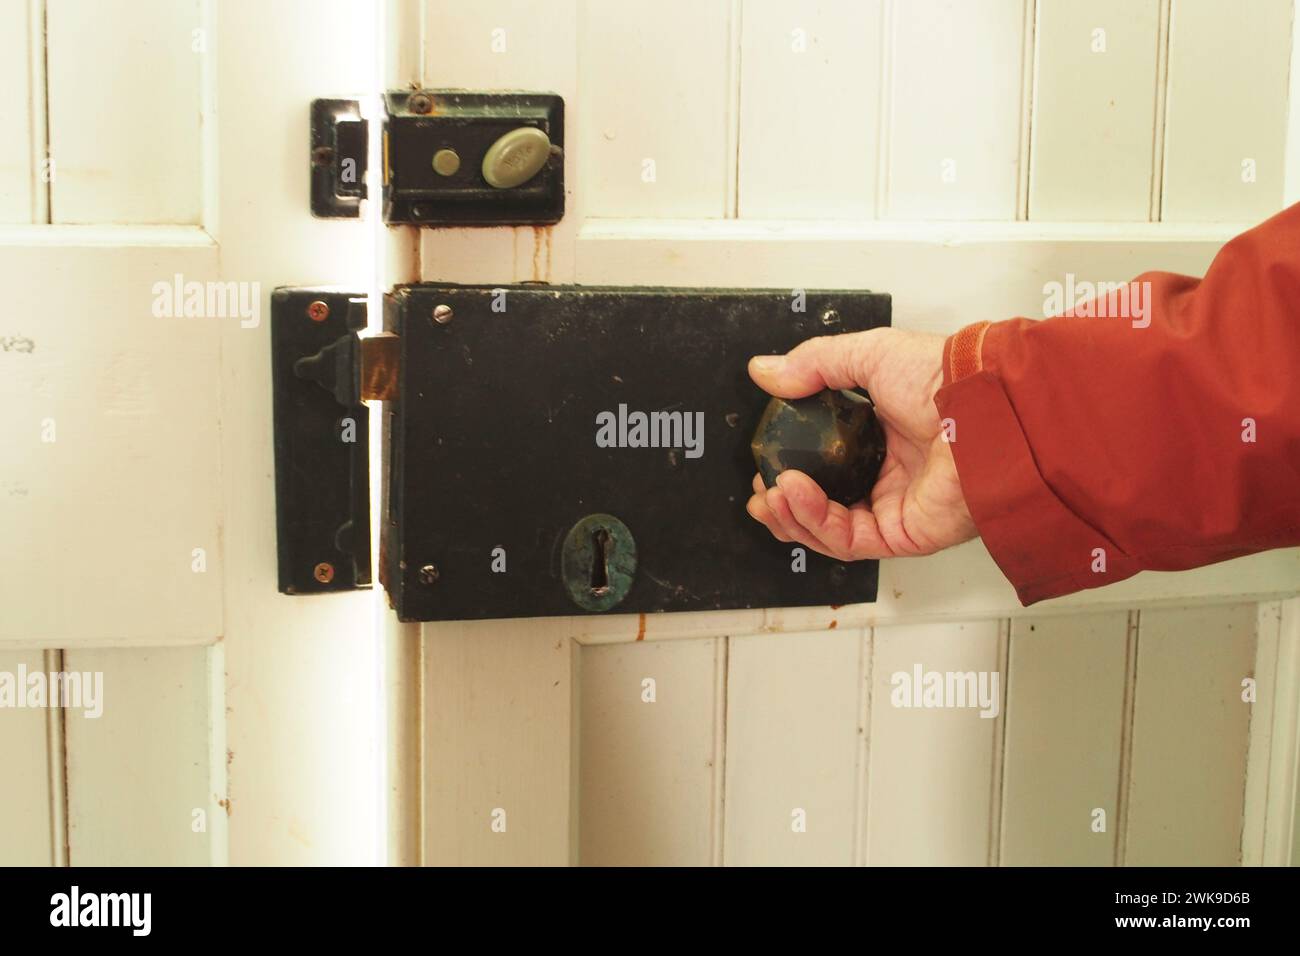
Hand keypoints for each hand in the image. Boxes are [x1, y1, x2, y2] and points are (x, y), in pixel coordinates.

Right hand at [746, 328, 976, 558]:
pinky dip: (815, 521)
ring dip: (792, 516)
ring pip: (829, 530)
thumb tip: (765, 371)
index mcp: (882, 438)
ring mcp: (896, 508)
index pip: (826, 465)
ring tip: (770, 494)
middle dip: (784, 503)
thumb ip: (813, 365)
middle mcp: (889, 477)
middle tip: (761, 489)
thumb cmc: (944, 378)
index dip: (790, 468)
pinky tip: (794, 494)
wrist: (982, 405)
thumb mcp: (868, 354)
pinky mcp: (904, 534)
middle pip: (822, 506)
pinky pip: (848, 540)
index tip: (765, 463)